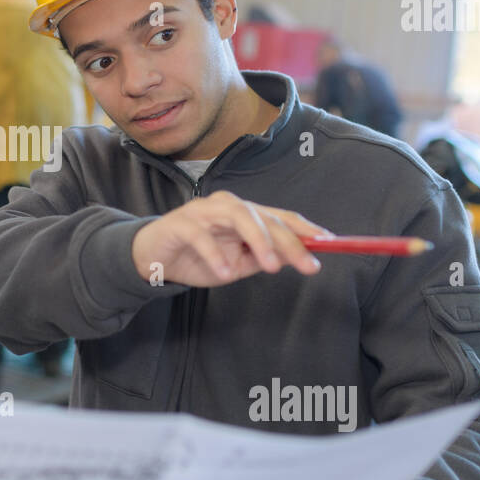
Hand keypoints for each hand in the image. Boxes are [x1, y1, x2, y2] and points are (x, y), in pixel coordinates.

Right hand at [131, 190, 330, 286]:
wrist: (151, 258)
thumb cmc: (196, 258)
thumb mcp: (235, 264)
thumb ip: (260, 258)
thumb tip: (294, 258)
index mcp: (244, 214)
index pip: (279, 217)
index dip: (305, 229)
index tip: (328, 243)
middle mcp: (226, 206)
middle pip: (264, 216)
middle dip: (289, 242)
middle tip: (307, 265)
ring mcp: (202, 212)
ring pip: (238, 216)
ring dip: (259, 240)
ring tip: (271, 267)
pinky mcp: (179, 223)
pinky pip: (200, 235)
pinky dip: (214, 253)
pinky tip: (223, 272)